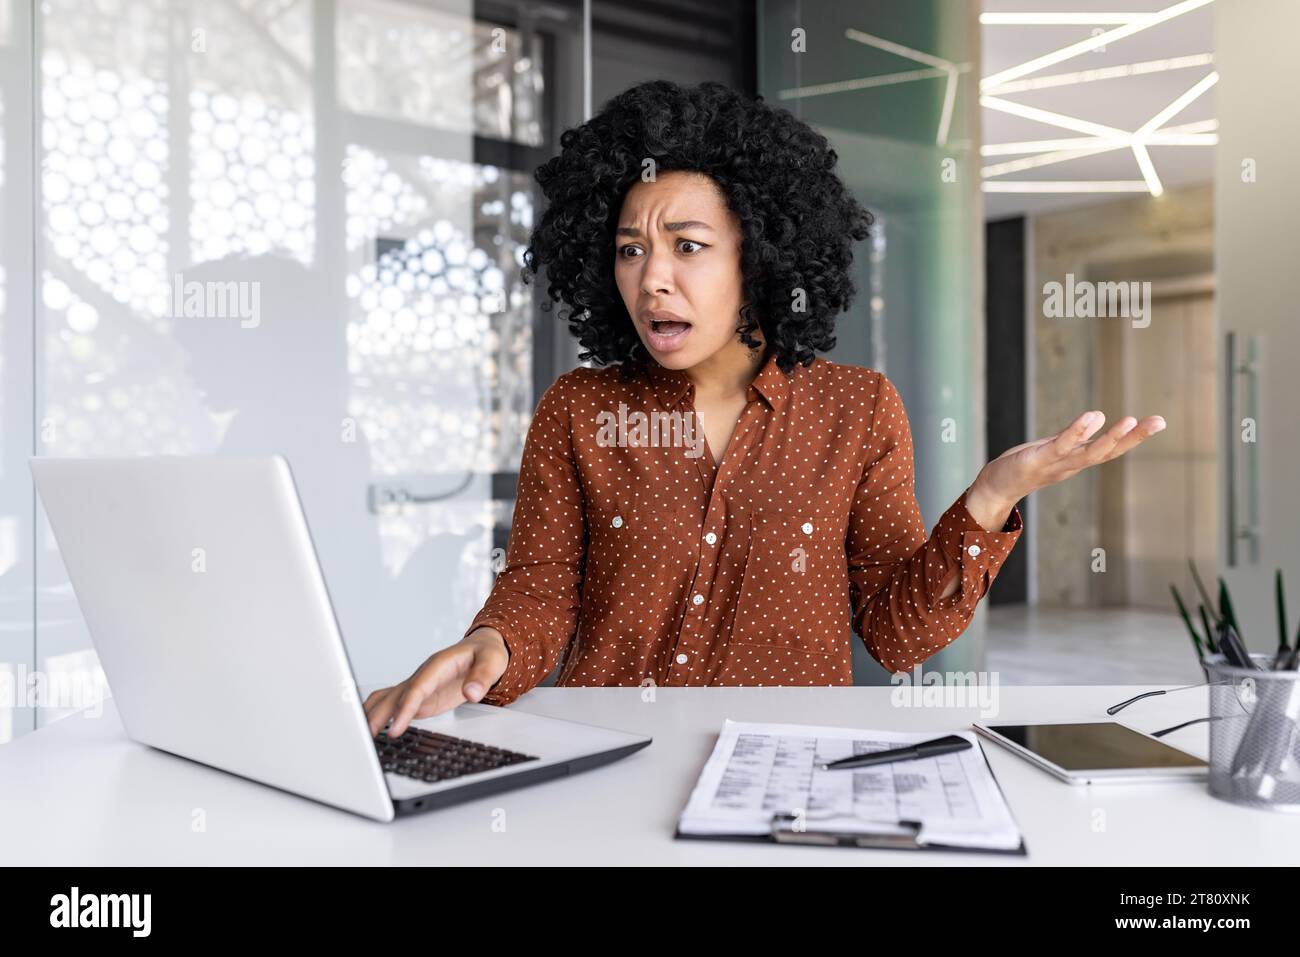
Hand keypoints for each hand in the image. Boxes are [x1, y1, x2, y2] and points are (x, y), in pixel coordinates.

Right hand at [362, 628, 509, 735]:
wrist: (483, 649)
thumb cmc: (486, 653)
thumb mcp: (492, 661)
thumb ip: (483, 677)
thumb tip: (473, 692)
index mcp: (437, 665)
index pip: (417, 689)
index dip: (404, 709)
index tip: (395, 728)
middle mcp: (423, 675)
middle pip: (395, 695)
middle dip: (378, 715)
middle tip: (366, 736)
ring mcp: (419, 686)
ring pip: (389, 699)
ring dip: (374, 714)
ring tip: (362, 735)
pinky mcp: (421, 697)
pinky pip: (396, 705)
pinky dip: (381, 715)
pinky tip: (373, 729)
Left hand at [968, 410, 1167, 522]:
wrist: (995, 487)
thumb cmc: (1025, 465)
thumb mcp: (1055, 449)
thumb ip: (1075, 436)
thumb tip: (1100, 416)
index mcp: (1078, 460)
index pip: (1111, 449)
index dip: (1135, 437)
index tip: (1159, 421)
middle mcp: (1072, 464)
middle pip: (1109, 452)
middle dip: (1135, 437)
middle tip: (1160, 421)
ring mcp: (1056, 464)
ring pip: (1090, 453)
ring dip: (1111, 438)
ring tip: (1130, 420)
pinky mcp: (1038, 460)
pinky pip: (1062, 445)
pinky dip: (1077, 432)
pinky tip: (1092, 416)